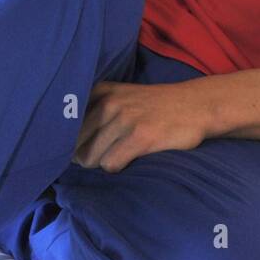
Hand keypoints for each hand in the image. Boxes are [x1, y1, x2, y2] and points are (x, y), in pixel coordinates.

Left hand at [72, 79, 210, 172]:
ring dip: (102, 163)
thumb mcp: (120, 96)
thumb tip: (63, 141)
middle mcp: (109, 103)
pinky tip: (129, 160)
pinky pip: (111, 164)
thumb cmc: (153, 107)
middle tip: (102, 157)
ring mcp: (125, 119)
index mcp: (100, 91)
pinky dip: (116, 168)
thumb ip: (93, 111)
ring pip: (91, 157)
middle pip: (76, 145)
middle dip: (85, 156)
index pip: (66, 124)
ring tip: (119, 156)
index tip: (70, 150)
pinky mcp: (140, 137)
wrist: (196, 105)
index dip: (66, 142)